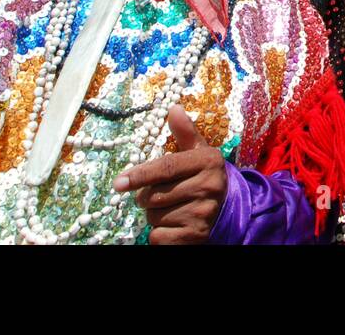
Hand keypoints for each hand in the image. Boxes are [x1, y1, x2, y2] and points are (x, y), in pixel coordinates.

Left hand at [113, 105, 227, 244]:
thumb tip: (172, 108)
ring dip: (153, 214)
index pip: (166, 168)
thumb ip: (184, 132)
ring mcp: (204, 213)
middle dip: (145, 196)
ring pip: (155, 216)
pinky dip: (158, 233)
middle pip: (155, 195)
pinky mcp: (196, 236)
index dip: (140, 174)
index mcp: (208, 161)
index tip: (118, 183)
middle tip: (152, 194)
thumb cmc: (202, 176)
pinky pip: (159, 236)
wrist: (226, 209)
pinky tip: (172, 224)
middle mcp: (210, 187)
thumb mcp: (197, 152)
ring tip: (169, 208)